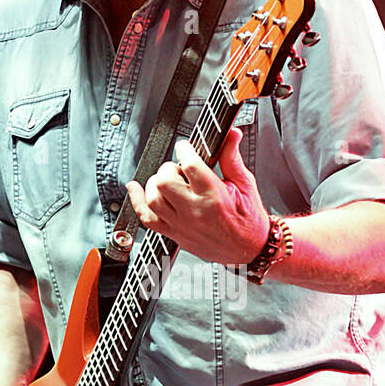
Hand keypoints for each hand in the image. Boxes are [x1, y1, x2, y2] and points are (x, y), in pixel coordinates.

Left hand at [126, 126, 269, 264]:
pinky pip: (147, 218)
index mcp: (214, 196)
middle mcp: (195, 211)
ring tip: (169, 180)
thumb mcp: (245, 185)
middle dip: (169, 168)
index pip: (189, 164)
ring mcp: (182, 224)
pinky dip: (137, 202)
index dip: (184, 149)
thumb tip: (231, 135)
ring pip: (153, 198)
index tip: (185, 147)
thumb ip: (232, 158)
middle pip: (165, 180)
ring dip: (155, 183)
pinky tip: (136, 189)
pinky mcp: (175, 234)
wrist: (248, 250)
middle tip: (179, 169)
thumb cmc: (248, 221)